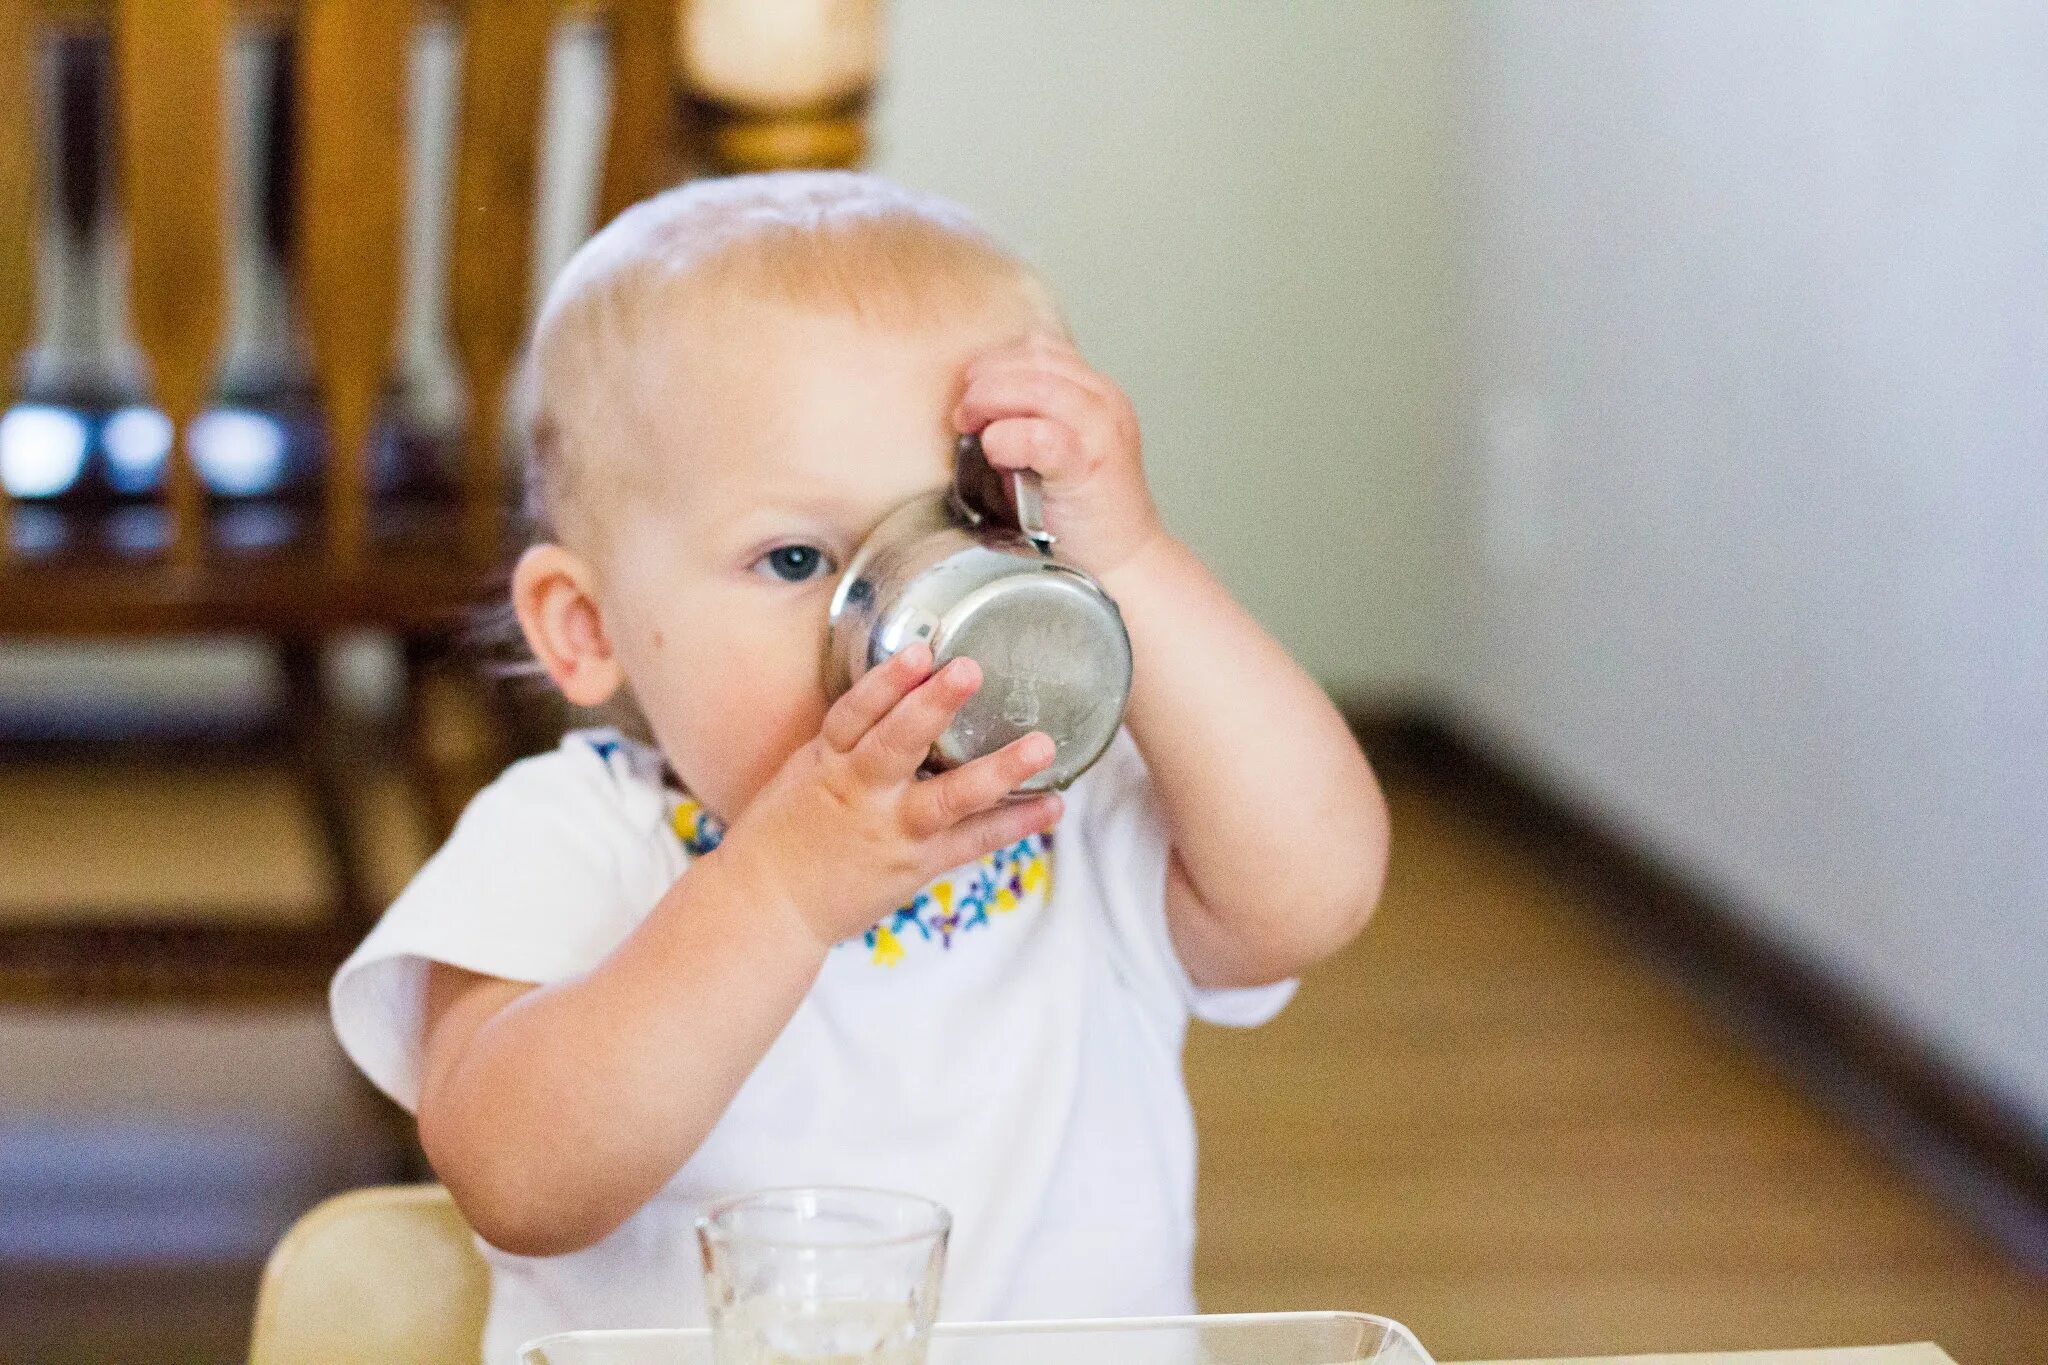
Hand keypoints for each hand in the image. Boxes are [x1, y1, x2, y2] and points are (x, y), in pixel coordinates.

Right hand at [712, 643, 1063, 949]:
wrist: (769, 906)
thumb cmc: (788, 830)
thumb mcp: (805, 771)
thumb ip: (852, 737)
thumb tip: (903, 688)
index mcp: (827, 761)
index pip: (854, 713)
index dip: (886, 681)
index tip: (919, 651)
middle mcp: (860, 791)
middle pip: (896, 744)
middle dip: (932, 707)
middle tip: (971, 671)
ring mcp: (892, 830)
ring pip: (947, 799)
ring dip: (998, 771)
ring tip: (1042, 745)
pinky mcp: (916, 864)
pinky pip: (971, 842)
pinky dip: (1013, 824)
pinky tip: (1051, 805)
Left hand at [953, 331, 1167, 580]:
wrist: (1121, 556)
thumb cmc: (1080, 508)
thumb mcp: (1055, 445)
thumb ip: (1026, 415)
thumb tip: (971, 401)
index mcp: (1097, 392)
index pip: (1042, 348)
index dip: (998, 361)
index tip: (972, 387)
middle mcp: (1105, 403)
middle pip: (1035, 359)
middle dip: (986, 380)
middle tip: (964, 413)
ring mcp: (1101, 431)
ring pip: (1037, 386)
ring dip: (991, 401)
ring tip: (974, 428)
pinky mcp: (1088, 464)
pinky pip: (1040, 436)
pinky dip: (1006, 439)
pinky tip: (997, 454)